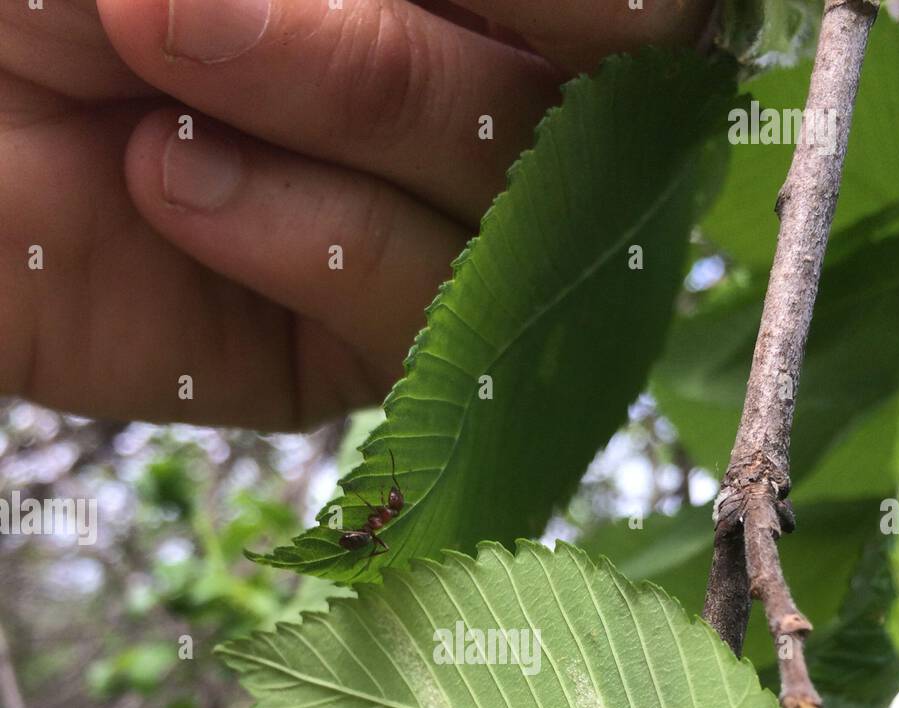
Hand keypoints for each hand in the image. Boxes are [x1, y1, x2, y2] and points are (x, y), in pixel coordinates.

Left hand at [0, 0, 713, 429]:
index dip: (597, 0)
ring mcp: (402, 240)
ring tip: (153, 42)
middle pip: (579, 107)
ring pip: (511, 217)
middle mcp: (452, 119)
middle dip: (402, 52)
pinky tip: (166, 177)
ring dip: (343, 107)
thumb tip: (620, 12)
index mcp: (458, 10)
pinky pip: (415, 322)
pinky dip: (306, 237)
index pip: (620, 15)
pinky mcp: (333, 356)